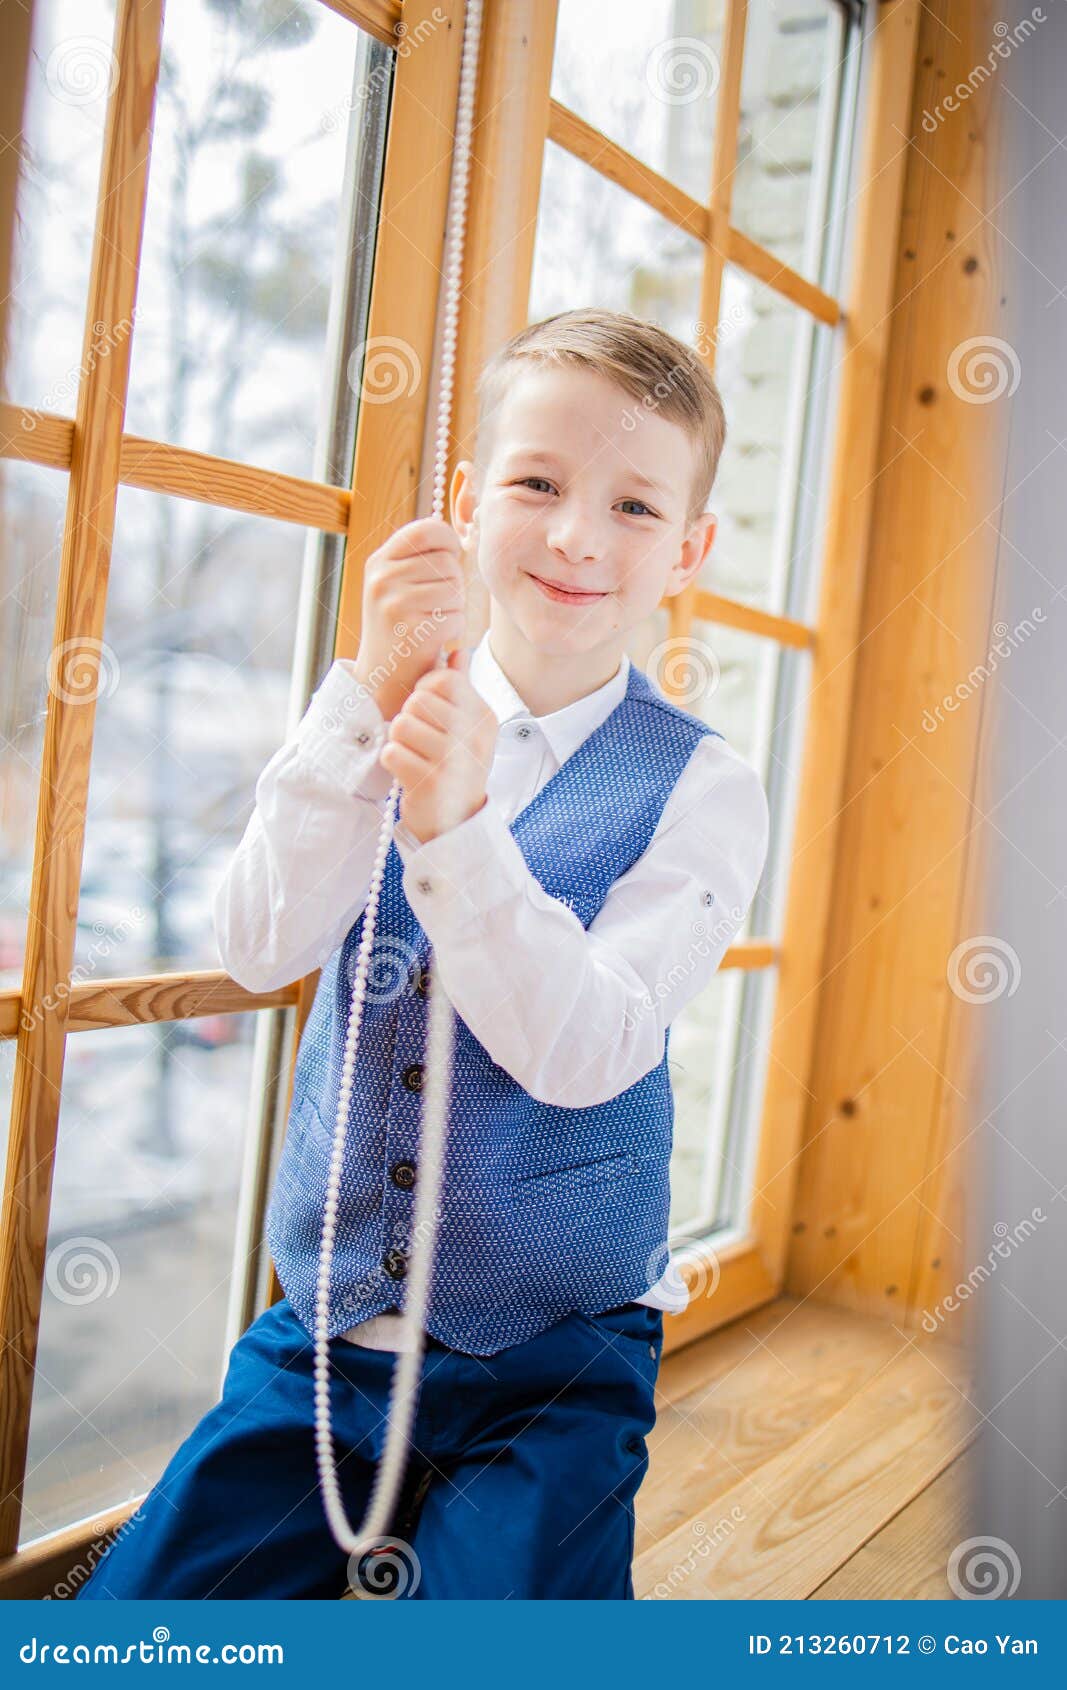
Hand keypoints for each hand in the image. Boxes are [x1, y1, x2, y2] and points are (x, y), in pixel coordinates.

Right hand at [349, 517, 466, 721]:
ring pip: (455, 590)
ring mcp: (396, 604)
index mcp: (379, 562)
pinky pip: (456, 617)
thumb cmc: (398, 627)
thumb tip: (456, 533)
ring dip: (454, 608)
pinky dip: (454, 630)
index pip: (426, 530)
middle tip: (437, 604)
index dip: (448, 541)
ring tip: (434, 621)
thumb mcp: (394, 584)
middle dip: (453, 583)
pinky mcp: (413, 631)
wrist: (382, 677)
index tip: (449, 557)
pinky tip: (435, 638)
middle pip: (448, 562)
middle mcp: (383, 579)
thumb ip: (417, 558)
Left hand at [379, 649, 497, 843]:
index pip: (444, 679)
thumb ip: (462, 689)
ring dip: (398, 741)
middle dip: (410, 717)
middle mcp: (472, 737)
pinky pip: (391, 752)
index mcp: (483, 718)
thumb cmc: (457, 769)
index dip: (424, 688)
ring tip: (413, 755)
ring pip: (401, 724)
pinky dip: (392, 762)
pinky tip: (407, 773)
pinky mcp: (429, 783)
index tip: (427, 709)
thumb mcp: (468, 728)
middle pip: (418, 699)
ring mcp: (452, 761)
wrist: (456, 823)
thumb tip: (458, 651)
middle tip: (419, 740)